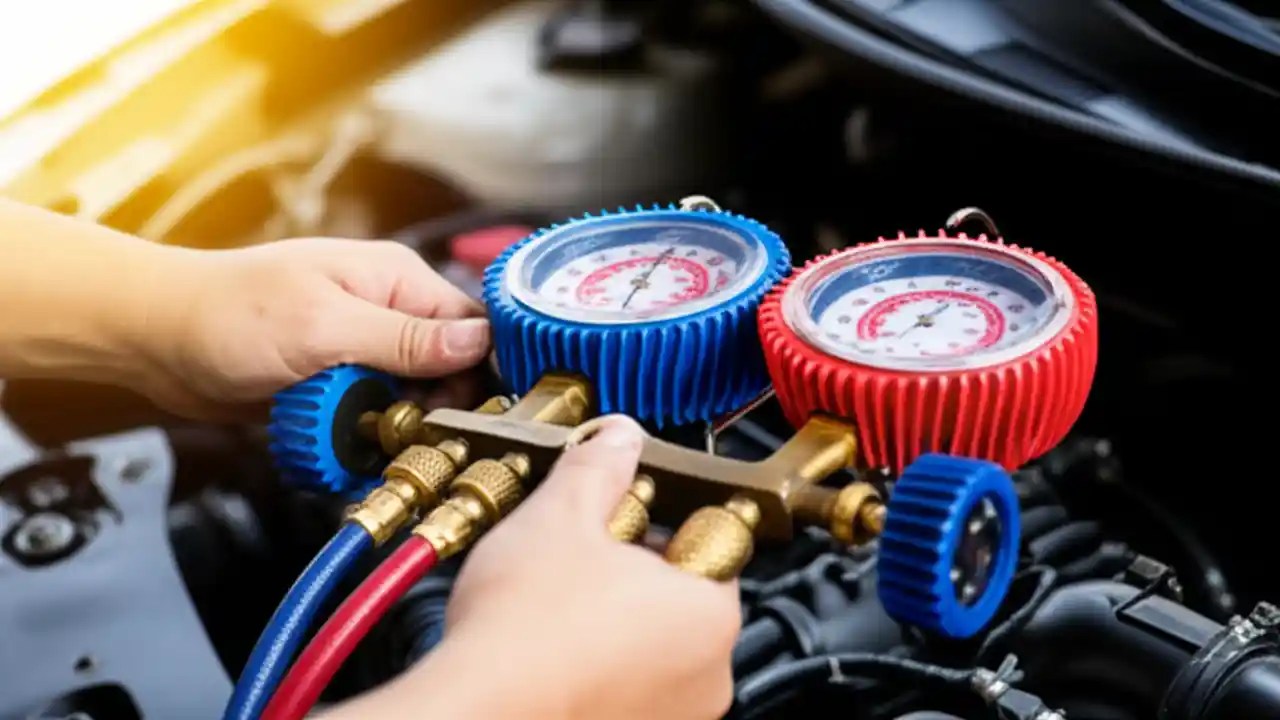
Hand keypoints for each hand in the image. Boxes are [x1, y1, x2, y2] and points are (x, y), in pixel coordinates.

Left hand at [134, 238, 489, 419]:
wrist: (157, 340)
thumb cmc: (228, 314)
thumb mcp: (323, 326)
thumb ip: (403, 338)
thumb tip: (477, 342)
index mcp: (396, 280)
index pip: (470, 326)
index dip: (478, 371)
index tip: (469, 411)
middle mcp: (386, 311)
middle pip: (447, 371)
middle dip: (431, 407)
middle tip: (400, 430)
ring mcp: (361, 349)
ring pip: (411, 402)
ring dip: (390, 427)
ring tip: (357, 435)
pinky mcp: (337, 383)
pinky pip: (371, 418)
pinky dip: (359, 437)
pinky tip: (337, 441)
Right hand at [334, 416, 741, 719]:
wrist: (475, 710)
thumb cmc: (522, 631)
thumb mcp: (561, 516)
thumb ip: (600, 467)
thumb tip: (618, 437)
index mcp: (710, 612)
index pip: (707, 545)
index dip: (653, 523)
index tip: (618, 520)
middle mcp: (709, 675)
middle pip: (679, 597)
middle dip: (631, 571)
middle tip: (577, 560)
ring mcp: (673, 715)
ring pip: (651, 645)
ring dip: (614, 620)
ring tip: (557, 606)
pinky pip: (627, 687)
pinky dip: (598, 666)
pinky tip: (552, 650)